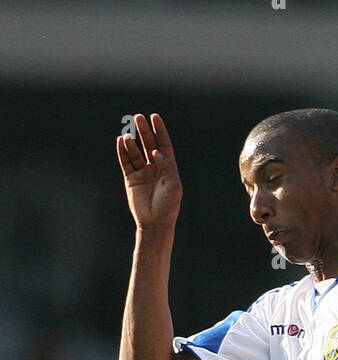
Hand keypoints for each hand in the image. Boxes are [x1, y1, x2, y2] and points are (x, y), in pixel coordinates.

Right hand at [116, 113, 182, 228]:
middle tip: (138, 117)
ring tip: (128, 134)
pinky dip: (123, 151)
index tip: (154, 116)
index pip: (163, 144)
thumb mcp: (173, 185)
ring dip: (132, 141)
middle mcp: (155, 167)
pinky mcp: (131, 179)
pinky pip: (125, 162)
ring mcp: (142, 172)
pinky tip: (121, 141)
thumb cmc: (168, 206)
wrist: (155, 223)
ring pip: (135, 152)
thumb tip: (155, 151)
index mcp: (167, 167)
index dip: (159, 130)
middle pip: (148, 144)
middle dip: (144, 130)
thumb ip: (167, 166)